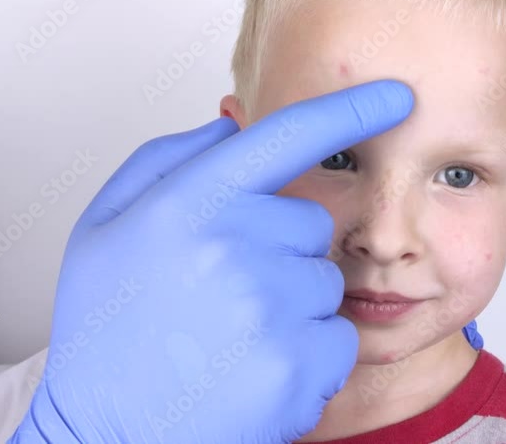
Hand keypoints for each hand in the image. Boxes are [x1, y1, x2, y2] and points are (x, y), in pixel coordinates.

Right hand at [10, 80, 413, 443]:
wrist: (108, 432)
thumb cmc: (108, 330)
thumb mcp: (106, 228)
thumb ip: (167, 161)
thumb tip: (230, 125)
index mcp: (190, 203)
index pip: (288, 136)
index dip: (351, 110)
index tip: (399, 95)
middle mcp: (235, 244)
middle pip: (312, 226)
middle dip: (282, 253)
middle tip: (225, 294)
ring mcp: (271, 305)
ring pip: (325, 284)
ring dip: (294, 308)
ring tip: (232, 338)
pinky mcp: (301, 362)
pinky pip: (338, 337)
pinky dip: (309, 356)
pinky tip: (255, 371)